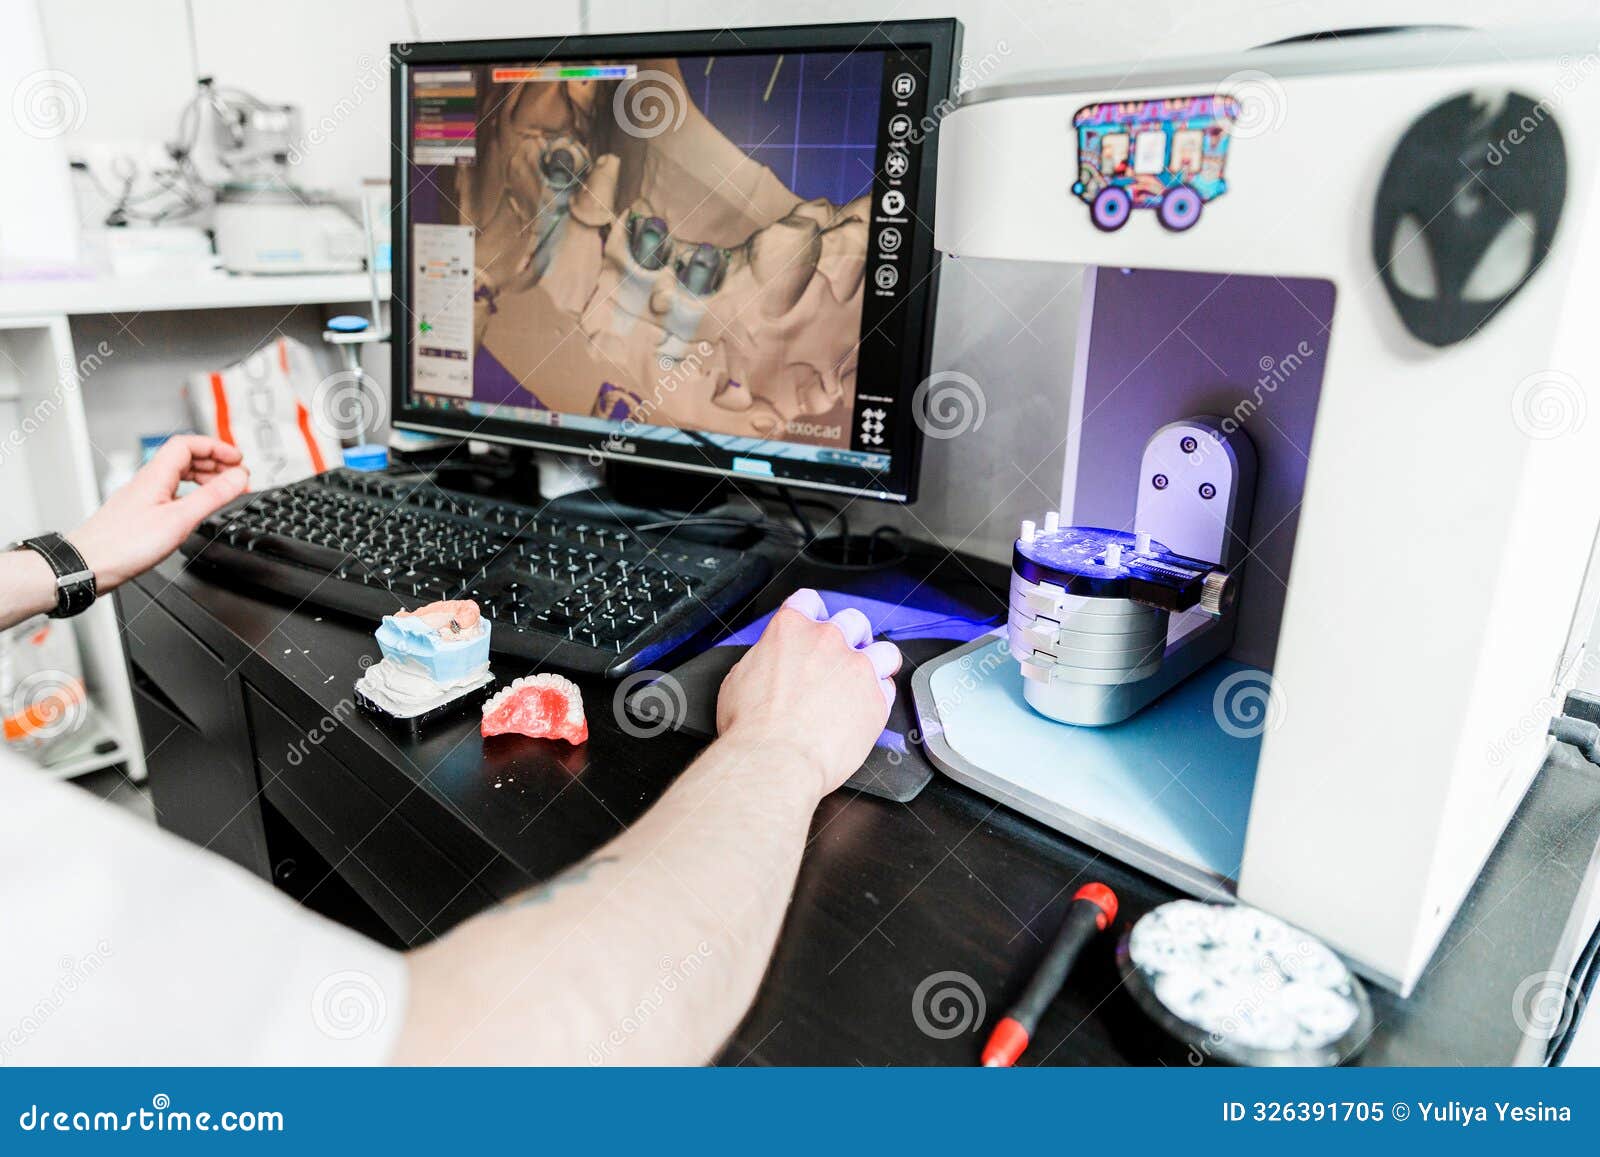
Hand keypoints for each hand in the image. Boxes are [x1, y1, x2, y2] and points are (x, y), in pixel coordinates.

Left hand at [68, 436, 247, 592]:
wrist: (90, 564)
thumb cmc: (124, 544)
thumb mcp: (179, 519)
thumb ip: (212, 496)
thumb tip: (239, 477)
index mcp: (156, 475)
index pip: (188, 444)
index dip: (215, 447)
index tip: (237, 459)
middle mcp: (148, 481)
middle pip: (184, 457)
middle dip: (214, 462)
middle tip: (236, 476)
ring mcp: (143, 496)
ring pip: (178, 475)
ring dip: (204, 478)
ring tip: (222, 491)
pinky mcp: (141, 512)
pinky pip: (171, 492)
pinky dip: (191, 494)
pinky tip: (196, 507)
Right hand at [715, 588, 900, 799]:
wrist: (774, 760)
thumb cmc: (752, 728)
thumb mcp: (738, 680)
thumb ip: (762, 662)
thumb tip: (766, 667)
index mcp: (790, 630)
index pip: (808, 601)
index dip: (813, 611)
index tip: (815, 621)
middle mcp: (827, 641)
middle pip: (852, 620)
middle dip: (851, 635)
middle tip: (843, 655)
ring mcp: (856, 667)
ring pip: (884, 650)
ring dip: (877, 662)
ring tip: (868, 678)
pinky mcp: (876, 699)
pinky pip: (889, 688)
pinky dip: (881, 695)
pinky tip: (869, 706)